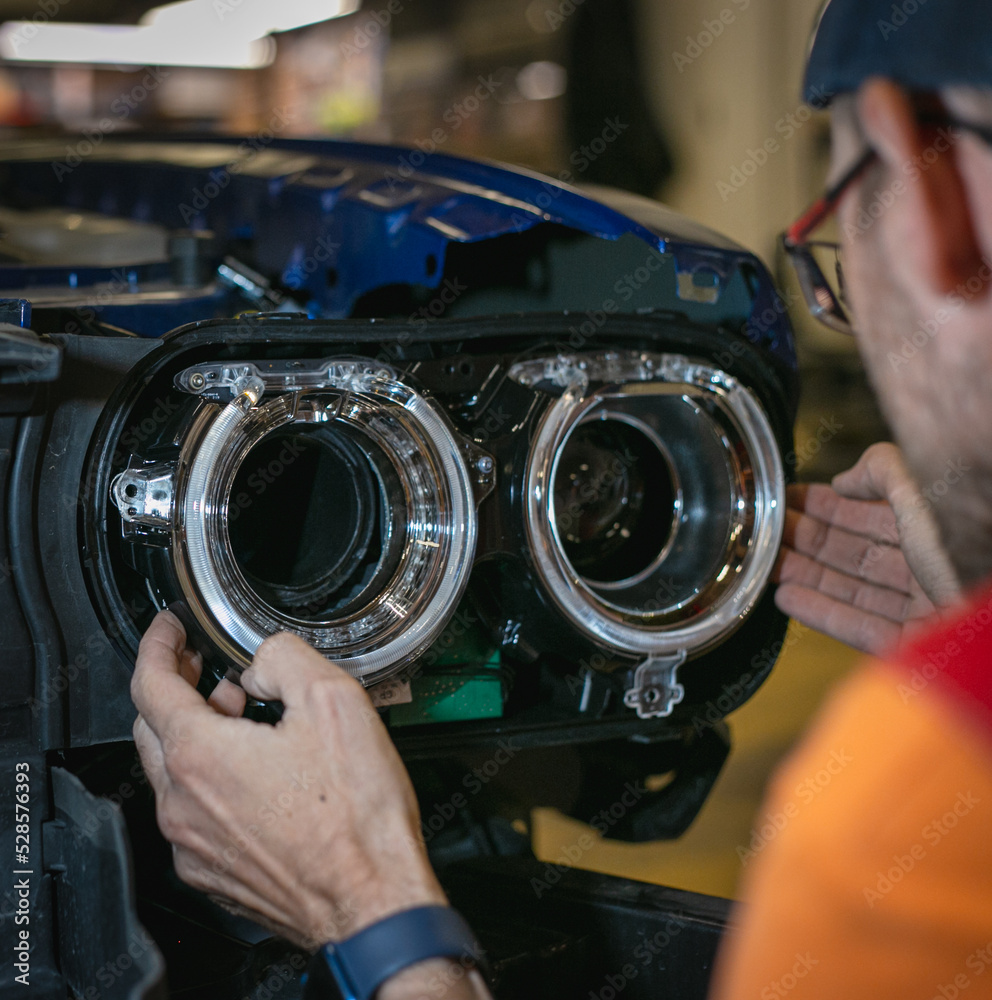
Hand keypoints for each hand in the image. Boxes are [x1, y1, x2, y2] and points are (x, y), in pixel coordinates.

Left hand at [130, 610, 446, 949]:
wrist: (371, 901)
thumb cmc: (356, 818)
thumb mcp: (334, 700)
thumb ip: (285, 658)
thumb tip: (262, 664)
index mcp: (201, 756)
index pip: (150, 683)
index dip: (158, 645)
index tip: (169, 631)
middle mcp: (184, 804)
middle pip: (151, 728)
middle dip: (175, 688)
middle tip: (206, 669)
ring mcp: (194, 845)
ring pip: (171, 773)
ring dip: (194, 734)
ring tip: (240, 718)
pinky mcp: (213, 873)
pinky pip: (192, 815)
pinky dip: (208, 781)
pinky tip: (254, 774)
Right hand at [774, 442, 961, 653]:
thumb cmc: (970, 531)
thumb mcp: (921, 484)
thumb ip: (880, 471)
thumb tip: (843, 482)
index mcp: (935, 525)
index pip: (868, 515)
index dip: (825, 507)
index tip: (787, 502)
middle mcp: (930, 565)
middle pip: (856, 554)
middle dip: (808, 544)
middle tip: (765, 536)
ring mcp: (924, 606)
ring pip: (854, 591)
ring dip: (807, 578)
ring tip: (767, 567)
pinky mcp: (919, 644)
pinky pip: (862, 628)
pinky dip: (822, 613)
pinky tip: (786, 597)